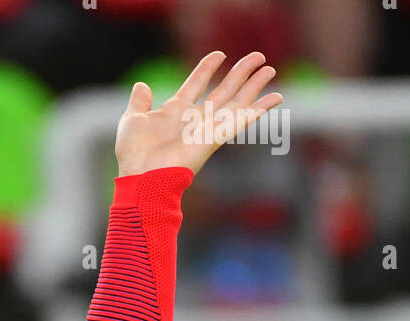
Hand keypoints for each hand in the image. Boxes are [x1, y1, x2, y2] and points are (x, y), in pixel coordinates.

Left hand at [115, 50, 282, 178]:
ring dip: (255, 84)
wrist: (140, 177)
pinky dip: (260, 108)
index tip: (219, 54)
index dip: (207, 69)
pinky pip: (242, 119)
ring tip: (270, 69)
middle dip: (240, 73)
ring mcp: (207, 128)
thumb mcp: (133, 120)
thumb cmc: (134, 155)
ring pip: (237, 101)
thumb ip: (139, 102)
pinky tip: (276, 98)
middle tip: (258, 57)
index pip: (197, 84)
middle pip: (224, 91)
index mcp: (175, 112)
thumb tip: (141, 85)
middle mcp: (195, 119)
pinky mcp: (216, 137)